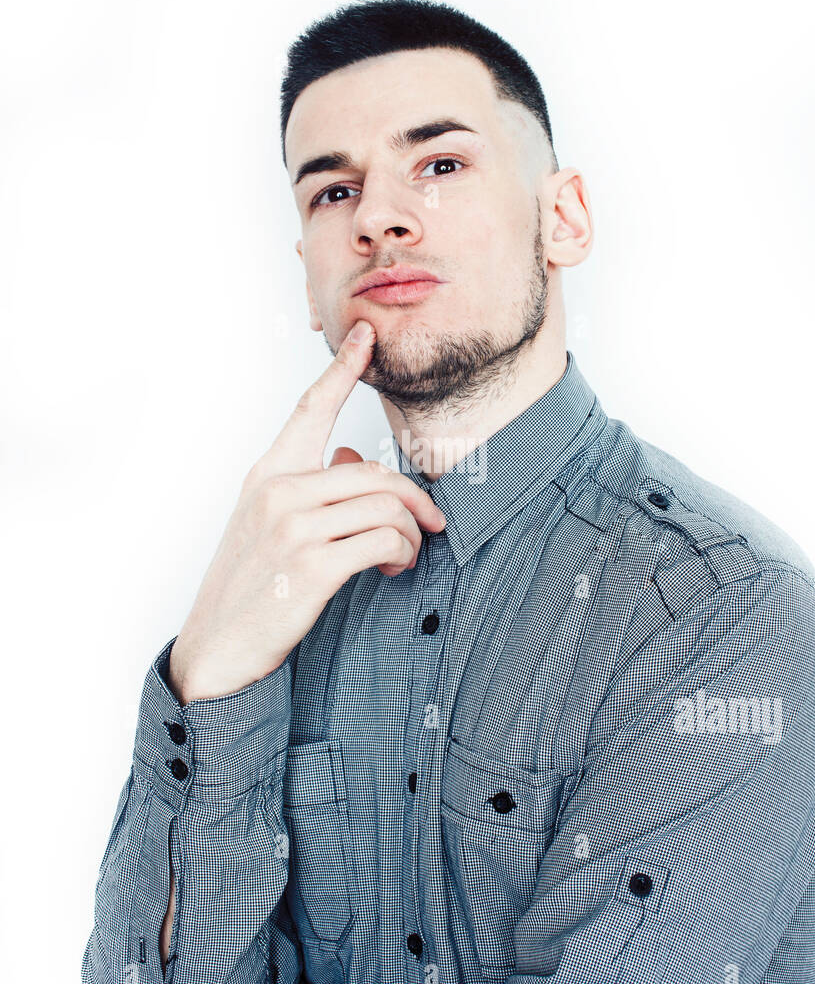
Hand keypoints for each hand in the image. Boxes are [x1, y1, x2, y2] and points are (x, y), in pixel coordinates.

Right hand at [168, 320, 445, 701]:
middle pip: (375, 471)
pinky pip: (384, 539)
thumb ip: (308, 489)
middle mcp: (278, 492)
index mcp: (267, 475)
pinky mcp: (311, 566)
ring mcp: (293, 527)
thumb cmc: (248, 588)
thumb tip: (348, 457)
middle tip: (429, 525)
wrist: (216, 648)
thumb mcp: (268, 527)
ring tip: (403, 556)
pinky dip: (401, 554)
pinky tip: (392, 568)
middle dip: (415, 500)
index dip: (342, 369)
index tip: (365, 335)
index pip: (310, 410)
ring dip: (411, 534)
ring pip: (387, 505)